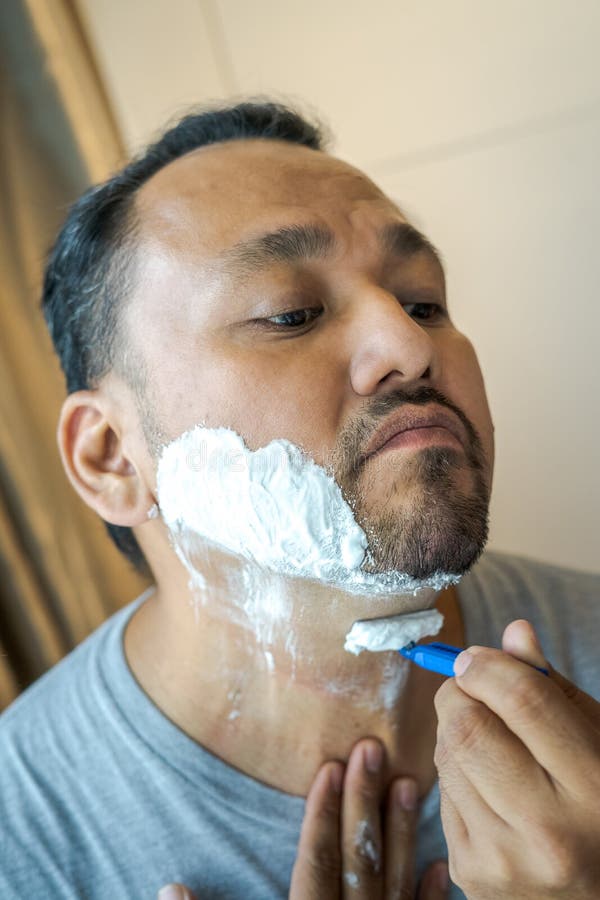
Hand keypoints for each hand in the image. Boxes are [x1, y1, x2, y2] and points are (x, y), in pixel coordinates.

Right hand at [290, 738, 447, 897]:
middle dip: (362, 802)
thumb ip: (307, 878)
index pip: (318, 861)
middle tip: (370, 749)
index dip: (321, 814)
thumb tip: (291, 824)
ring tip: (407, 784)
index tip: (330, 767)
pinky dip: (430, 893)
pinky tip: (437, 864)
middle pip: (358, 859)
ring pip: (395, 882)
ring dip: (400, 832)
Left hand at [434, 618, 599, 898]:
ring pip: (446, 757)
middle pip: (467, 728)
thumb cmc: (598, 805)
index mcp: (594, 786)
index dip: (488, 666)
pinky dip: (456, 775)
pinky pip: (442, 794)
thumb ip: (552, 689)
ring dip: (455, 733)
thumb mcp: (596, 741)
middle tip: (472, 689)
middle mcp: (550, 830)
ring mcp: (506, 858)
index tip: (476, 657)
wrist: (598, 895)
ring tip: (489, 741)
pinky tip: (488, 786)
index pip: (522, 701)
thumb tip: (513, 631)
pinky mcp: (473, 872)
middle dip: (459, 694)